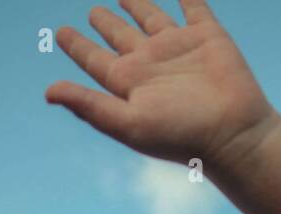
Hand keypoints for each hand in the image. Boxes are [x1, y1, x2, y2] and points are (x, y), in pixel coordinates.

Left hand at [45, 0, 278, 170]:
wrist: (233, 133)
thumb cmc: (180, 134)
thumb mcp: (128, 122)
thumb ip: (88, 105)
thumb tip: (48, 92)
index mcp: (129, 83)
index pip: (95, 60)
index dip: (77, 46)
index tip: (60, 33)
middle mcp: (151, 63)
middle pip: (121, 37)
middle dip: (105, 24)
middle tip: (92, 11)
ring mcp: (179, 48)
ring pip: (152, 18)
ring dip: (138, 5)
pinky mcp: (208, 36)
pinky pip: (194, 7)